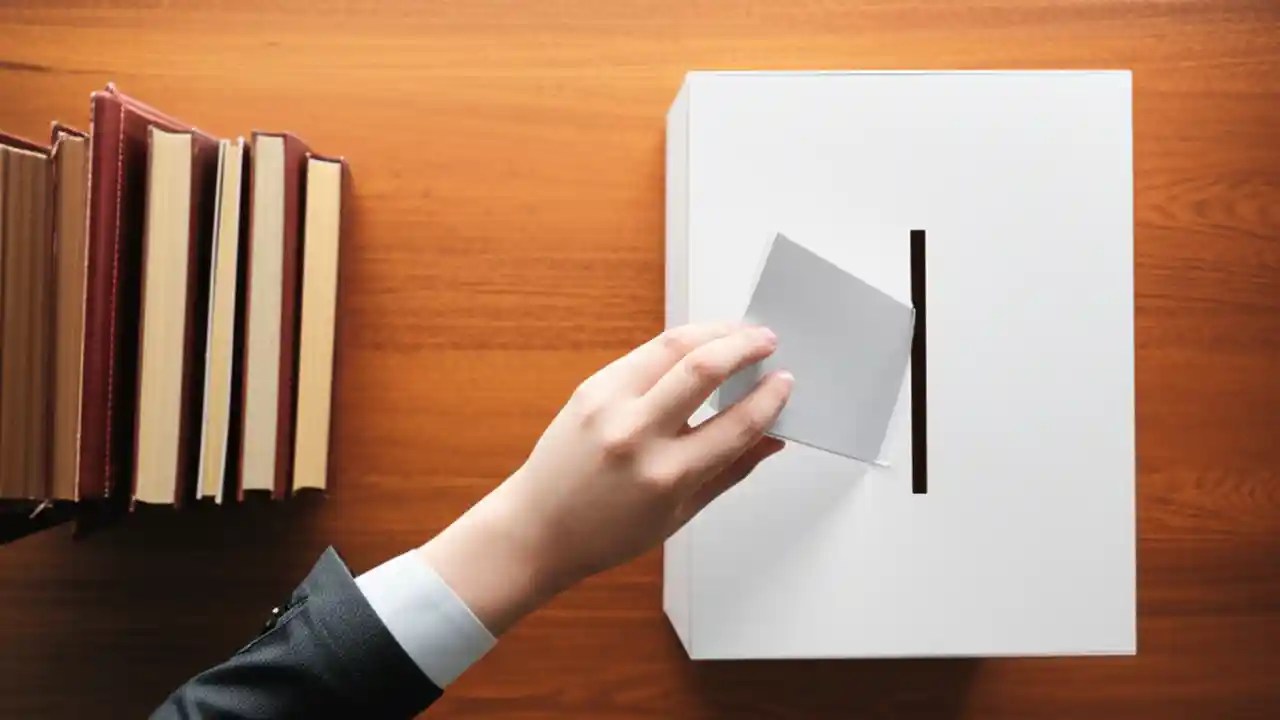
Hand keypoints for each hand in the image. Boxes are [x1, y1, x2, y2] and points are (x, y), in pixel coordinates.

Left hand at [418, 324, 792, 632]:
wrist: (537, 528)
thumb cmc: (605, 532)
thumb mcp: (680, 514)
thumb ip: (730, 470)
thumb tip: (771, 438)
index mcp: (666, 475)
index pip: (736, 423)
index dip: (769, 399)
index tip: (785, 383)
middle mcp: (636, 434)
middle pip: (703, 367)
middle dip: (744, 346)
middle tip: (768, 340)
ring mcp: (608, 405)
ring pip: (671, 345)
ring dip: (713, 331)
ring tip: (738, 332)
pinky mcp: (590, 387)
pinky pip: (643, 354)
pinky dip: (677, 344)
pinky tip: (697, 344)